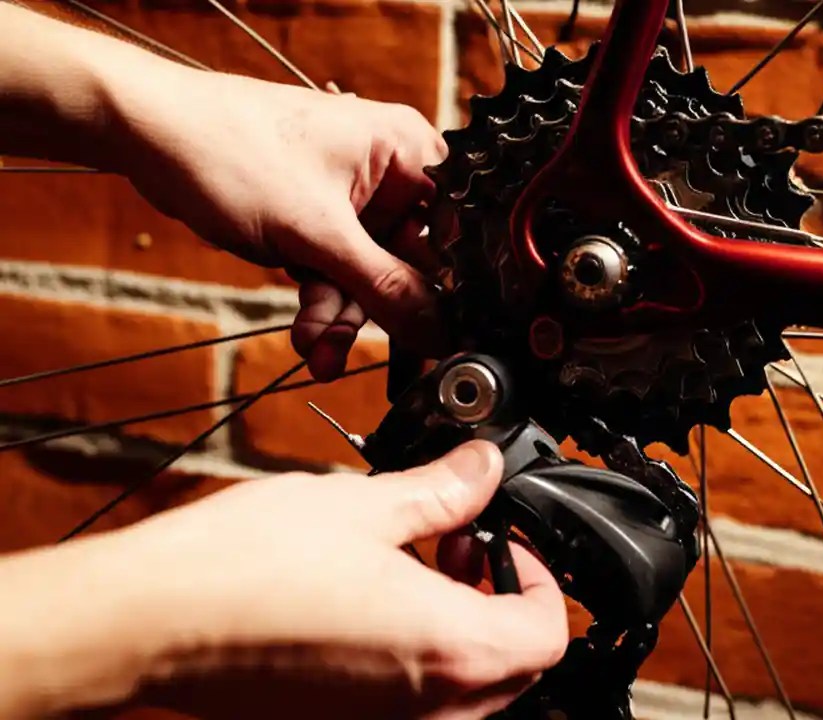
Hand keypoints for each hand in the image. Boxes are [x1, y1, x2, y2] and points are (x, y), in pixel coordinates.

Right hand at [0, 442, 567, 719]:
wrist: (144, 625)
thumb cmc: (242, 570)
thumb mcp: (362, 506)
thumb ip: (441, 490)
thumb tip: (483, 467)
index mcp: (449, 650)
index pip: (548, 631)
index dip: (543, 577)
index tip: (507, 541)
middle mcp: (428, 710)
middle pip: (515, 666)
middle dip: (503, 602)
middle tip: (460, 548)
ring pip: (467, 692)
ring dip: (462, 632)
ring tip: (412, 570)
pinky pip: (412, 707)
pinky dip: (415, 662)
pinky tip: (370, 607)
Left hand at [108, 64, 447, 380]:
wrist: (151, 136)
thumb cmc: (232, 150)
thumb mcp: (319, 233)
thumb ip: (385, 286)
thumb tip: (438, 328)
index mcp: (408, 150)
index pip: (455, 230)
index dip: (447, 286)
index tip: (438, 334)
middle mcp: (388, 170)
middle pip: (409, 260)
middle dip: (375, 311)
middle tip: (355, 352)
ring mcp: (353, 196)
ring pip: (368, 274)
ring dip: (341, 317)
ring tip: (314, 348)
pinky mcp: (319, 217)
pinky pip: (336, 271)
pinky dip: (320, 304)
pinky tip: (306, 335)